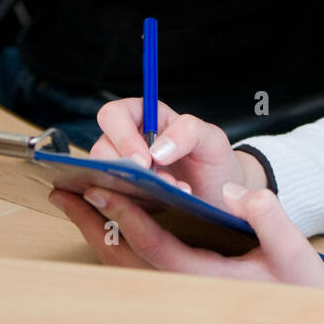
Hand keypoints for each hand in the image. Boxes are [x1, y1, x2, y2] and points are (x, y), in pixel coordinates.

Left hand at [48, 181, 323, 288]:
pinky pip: (134, 267)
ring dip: (97, 233)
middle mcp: (186, 290)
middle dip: (94, 224)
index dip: (128, 218)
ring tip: (75, 203)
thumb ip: (268, 218)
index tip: (105, 191)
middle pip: (125, 260)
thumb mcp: (294, 251)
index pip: (156, 248)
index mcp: (209, 280)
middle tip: (67, 194)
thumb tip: (240, 192)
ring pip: (124, 266)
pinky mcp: (180, 288)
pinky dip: (113, 243)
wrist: (302, 316)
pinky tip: (105, 223)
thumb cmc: (299, 287)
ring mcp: (179, 292)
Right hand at [86, 97, 263, 204]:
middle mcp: (129, 145)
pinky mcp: (125, 200)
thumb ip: (189, 131)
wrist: (223, 199)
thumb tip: (157, 149)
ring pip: (103, 179)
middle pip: (100, 149)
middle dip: (125, 169)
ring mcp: (125, 174)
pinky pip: (111, 203)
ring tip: (168, 194)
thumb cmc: (216, 164)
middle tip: (156, 182)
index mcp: (147, 119)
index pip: (114, 115)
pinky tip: (158, 209)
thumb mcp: (213, 140)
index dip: (121, 136)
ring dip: (132, 191)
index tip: (144, 160)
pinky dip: (132, 209)